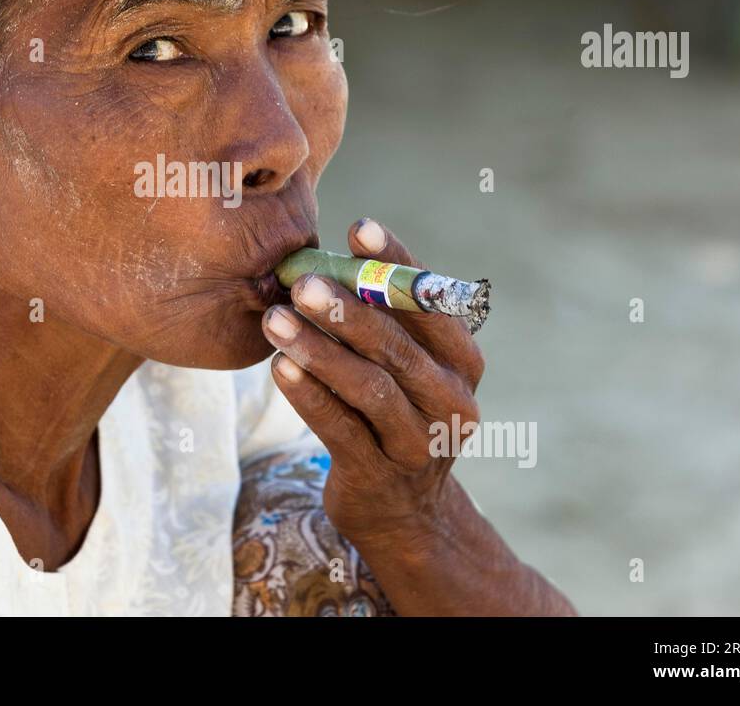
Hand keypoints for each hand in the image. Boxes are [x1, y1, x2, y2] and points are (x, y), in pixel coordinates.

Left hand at [261, 216, 485, 552]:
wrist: (405, 512)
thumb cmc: (394, 414)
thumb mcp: (404, 368)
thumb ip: (381, 320)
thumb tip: (318, 260)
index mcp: (463, 362)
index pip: (431, 303)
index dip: (395, 264)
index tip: (359, 227)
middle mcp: (452, 400)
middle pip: (397, 346)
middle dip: (346, 309)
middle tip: (300, 281)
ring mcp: (419, 442)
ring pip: (368, 387)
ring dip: (318, 350)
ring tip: (275, 320)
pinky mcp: (380, 474)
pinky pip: (340, 428)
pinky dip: (308, 395)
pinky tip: (279, 367)